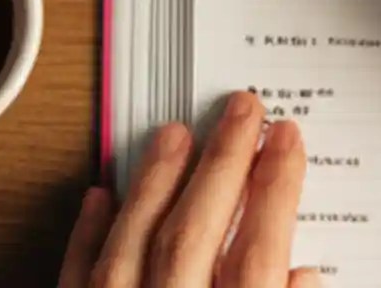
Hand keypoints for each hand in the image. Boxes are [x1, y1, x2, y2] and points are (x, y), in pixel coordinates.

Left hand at [57, 92, 320, 287]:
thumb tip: (304, 277)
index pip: (259, 254)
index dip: (277, 190)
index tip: (285, 139)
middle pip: (193, 234)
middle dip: (222, 164)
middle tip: (242, 111)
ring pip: (129, 248)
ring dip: (153, 184)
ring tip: (173, 133)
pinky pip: (76, 280)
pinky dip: (87, 237)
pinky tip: (99, 199)